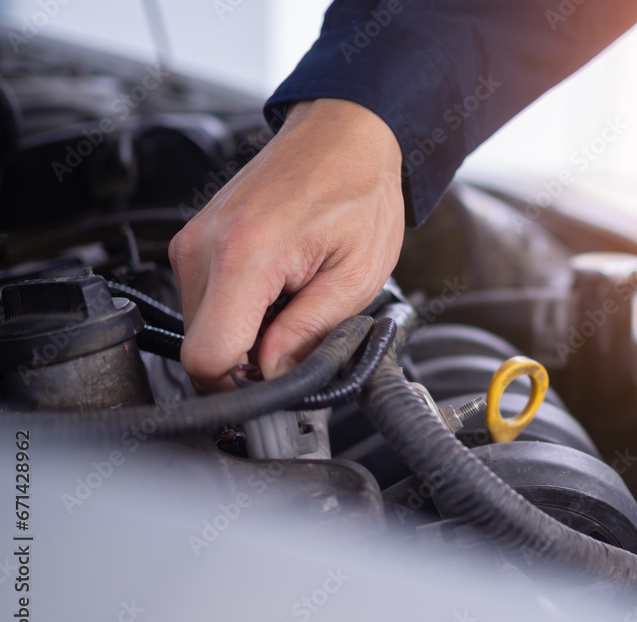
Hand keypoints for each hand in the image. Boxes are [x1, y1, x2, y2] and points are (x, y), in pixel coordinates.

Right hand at [168, 99, 403, 391]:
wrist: (343, 134)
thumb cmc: (357, 189)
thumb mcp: (355, 276)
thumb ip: (310, 333)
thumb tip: (275, 375)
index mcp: (245, 256)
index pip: (207, 359)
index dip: (241, 386)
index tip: (273, 384)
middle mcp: (204, 247)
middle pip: (202, 347)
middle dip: (249, 359)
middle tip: (298, 338)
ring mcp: (193, 241)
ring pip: (202, 327)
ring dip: (246, 333)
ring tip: (294, 301)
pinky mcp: (194, 240)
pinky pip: (206, 300)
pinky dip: (240, 309)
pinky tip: (278, 288)